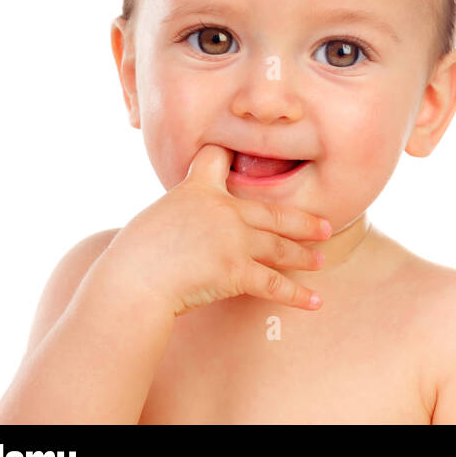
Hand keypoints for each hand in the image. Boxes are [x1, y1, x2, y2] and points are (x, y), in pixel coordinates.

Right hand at [94, 144, 331, 316]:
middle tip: (324, 227)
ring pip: (279, 247)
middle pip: (272, 213)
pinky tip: (315, 301)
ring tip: (321, 260)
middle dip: (302, 222)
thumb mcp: (153, 222)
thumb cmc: (132, 258)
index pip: (216, 160)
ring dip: (303, 256)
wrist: (131, 281)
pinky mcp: (237, 269)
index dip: (227, 156)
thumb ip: (179, 218)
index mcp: (196, 190)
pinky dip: (297, 295)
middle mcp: (222, 209)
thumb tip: (183, 229)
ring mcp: (232, 238)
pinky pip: (274, 284)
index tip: (243, 155)